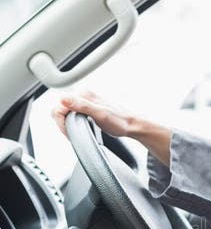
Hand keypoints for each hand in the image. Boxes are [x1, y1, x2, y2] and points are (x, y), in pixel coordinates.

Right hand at [51, 90, 171, 165]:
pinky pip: (73, 113)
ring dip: (68, 124)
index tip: (70, 133)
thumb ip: (82, 106)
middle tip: (74, 134)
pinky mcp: (89, 106)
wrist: (133, 124)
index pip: (58, 107)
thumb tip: (63, 99)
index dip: (61, 124)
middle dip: (64, 124)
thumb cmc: (120, 121)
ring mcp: (86, 100)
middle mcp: (84, 94)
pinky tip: (82, 128)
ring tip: (78, 132)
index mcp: (84, 94)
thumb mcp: (100, 115)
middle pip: (61, 109)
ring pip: (66, 112)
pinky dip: (74, 122)